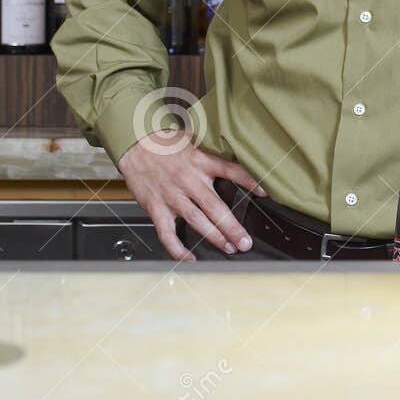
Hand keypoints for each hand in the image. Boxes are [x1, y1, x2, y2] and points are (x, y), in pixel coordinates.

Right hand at [117, 132, 265, 261]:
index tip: (265, 192)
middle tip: (246, 241)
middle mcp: (189, 181)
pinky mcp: (156, 208)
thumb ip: (210, 151)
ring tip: (230, 249)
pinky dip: (177, 249)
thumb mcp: (192, 140)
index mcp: (200, 162)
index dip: (249, 181)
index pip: (231, 171)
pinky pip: (167, 233)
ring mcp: (172, 196)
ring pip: (197, 221)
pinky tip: (189, 258)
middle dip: (233, 227)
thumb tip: (232, 149)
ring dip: (215, 237)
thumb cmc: (163, 143)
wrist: (134, 144)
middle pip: (216, 207)